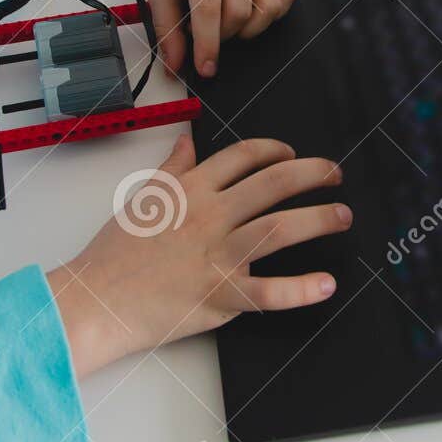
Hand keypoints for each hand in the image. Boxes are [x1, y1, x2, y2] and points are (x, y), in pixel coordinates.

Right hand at [49, 135, 346, 376]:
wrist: (98, 299)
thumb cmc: (115, 253)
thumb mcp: (142, 199)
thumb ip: (172, 169)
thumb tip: (187, 141)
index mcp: (191, 189)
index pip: (244, 156)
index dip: (276, 150)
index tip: (292, 154)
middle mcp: (210, 216)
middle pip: (274, 183)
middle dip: (313, 174)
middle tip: (335, 175)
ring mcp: (218, 255)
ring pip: (280, 228)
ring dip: (319, 220)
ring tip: (343, 216)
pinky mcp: (221, 295)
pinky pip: (269, 292)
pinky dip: (301, 289)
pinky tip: (326, 284)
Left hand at [133, 0, 296, 77]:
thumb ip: (166, 28)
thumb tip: (175, 67)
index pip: (209, 8)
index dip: (207, 45)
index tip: (205, 68)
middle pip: (240, 12)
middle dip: (223, 36)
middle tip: (204, 33)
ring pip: (268, 8)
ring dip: (248, 28)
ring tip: (226, 24)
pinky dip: (270, 13)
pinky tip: (249, 13)